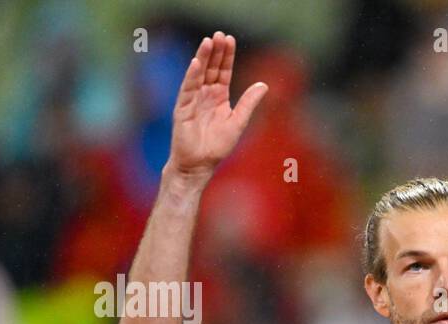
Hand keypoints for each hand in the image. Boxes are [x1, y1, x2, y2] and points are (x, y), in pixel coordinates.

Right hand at [169, 32, 267, 181]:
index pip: (223, 71)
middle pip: (211, 68)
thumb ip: (249, 103)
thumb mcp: (238, 122)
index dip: (226, 56)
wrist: (199, 164)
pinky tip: (195, 63)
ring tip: (208, 42)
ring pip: (198, 74)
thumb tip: (264, 85)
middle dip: (215, 52)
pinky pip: (187, 89)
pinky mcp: (183, 108)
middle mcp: (205, 94)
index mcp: (219, 97)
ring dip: (203, 58)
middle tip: (220, 34)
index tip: (230, 39)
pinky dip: (191, 76)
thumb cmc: (217, 146)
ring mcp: (193, 99)